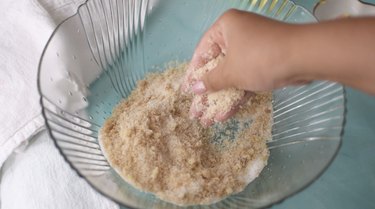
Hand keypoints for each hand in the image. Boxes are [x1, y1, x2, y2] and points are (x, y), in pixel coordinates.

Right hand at [182, 9, 298, 124]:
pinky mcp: (264, 64)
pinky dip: (236, 96)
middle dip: (207, 93)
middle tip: (196, 112)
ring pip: (231, 77)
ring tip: (208, 120)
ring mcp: (252, 51)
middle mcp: (238, 36)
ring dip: (221, 98)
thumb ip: (211, 81)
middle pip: (217, 67)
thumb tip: (195, 89)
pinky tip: (225, 115)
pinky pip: (245, 80)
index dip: (192, 74)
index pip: (202, 52)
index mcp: (225, 28)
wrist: (304, 58)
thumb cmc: (260, 58)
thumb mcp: (230, 71)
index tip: (185, 91)